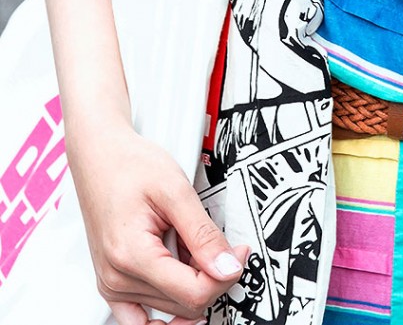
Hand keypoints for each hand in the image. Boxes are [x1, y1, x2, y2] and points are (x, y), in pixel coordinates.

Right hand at [67, 118, 247, 322]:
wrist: (99, 157)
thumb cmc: (130, 165)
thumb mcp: (175, 190)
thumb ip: (203, 234)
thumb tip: (229, 267)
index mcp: (131, 256)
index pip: (193, 294)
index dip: (226, 274)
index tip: (240, 252)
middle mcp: (116, 280)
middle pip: (184, 304)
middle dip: (213, 277)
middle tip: (222, 245)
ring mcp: (111, 286)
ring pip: (170, 308)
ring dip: (191, 283)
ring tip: (191, 247)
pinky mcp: (112, 284)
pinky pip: (140, 318)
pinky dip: (168, 308)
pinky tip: (183, 289)